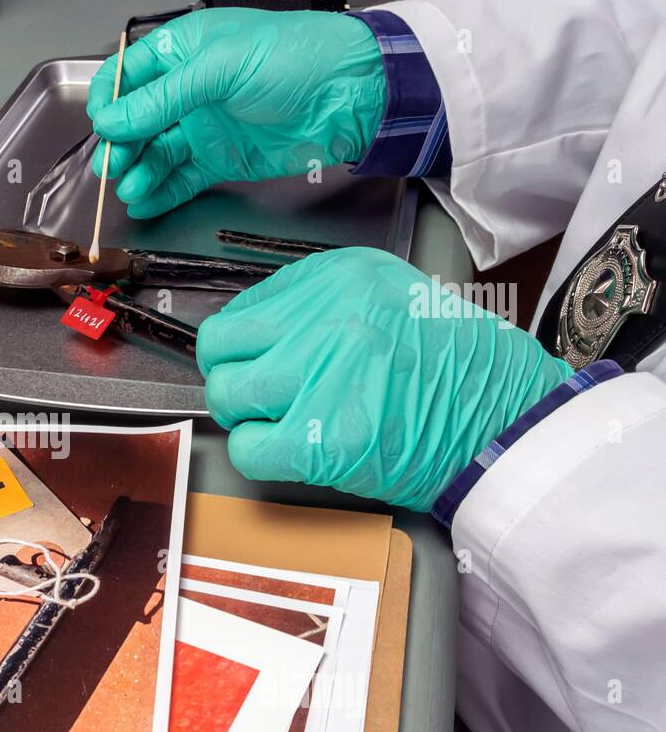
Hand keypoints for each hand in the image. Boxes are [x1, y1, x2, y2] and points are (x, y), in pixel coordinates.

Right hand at [86, 8, 385, 217]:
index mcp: (183, 50)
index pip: (128, 74)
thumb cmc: (293, 59)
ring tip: (131, 189)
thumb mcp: (218, 69)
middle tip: (111, 166)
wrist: (348, 95)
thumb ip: (162, 99)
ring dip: (139, 171)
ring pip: (157, 153)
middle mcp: (189, 88)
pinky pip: (182, 178)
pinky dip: (162, 192)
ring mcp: (204, 125)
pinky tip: (145, 202)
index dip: (110, 100)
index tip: (103, 126)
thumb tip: (113, 122)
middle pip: (137, 120)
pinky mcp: (221, 159)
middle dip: (121, 144)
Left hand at [197, 248, 573, 511]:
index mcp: (338, 276)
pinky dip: (260, 455)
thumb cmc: (454, 368)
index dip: (248, 346)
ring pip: (227, 394)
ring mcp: (320, 376)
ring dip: (248, 416)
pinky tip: (296, 451)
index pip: (244, 309)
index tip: (265, 364)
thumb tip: (251, 337)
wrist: (511, 419)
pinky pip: (247, 448)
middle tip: (268, 399)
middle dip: (237, 377)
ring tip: (289, 423)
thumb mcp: (388, 298)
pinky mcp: (320, 439)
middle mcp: (324, 318)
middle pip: (220, 348)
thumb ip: (318, 308)